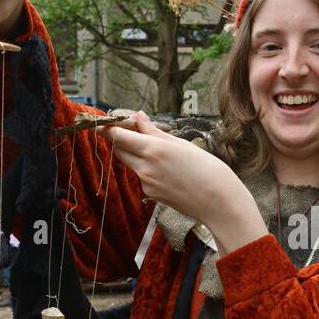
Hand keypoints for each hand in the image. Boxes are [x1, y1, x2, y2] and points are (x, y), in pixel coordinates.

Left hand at [97, 112, 266, 253]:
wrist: (217, 201)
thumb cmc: (206, 169)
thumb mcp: (181, 144)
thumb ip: (155, 131)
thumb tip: (138, 117)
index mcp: (153, 149)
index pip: (118, 136)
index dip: (107, 129)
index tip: (102, 123)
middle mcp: (144, 167)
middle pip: (119, 150)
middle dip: (120, 141)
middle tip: (131, 133)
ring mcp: (146, 182)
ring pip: (132, 164)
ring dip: (136, 155)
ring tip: (162, 154)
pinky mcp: (151, 194)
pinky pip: (143, 177)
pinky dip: (149, 170)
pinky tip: (170, 172)